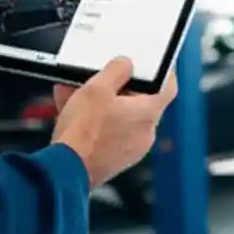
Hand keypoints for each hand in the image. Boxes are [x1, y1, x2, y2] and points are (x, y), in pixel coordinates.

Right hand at [50, 58, 177, 189]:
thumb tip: (125, 65)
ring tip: (76, 92)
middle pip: (139, 101)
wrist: (65, 169)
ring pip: (120, 116)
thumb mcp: (97, 87)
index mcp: (147, 114)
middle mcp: (144, 134)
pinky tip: (72, 109)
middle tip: (102, 75)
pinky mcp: (113, 159)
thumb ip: (117, 69)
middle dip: (117, 86)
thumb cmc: (83, 132)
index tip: (155, 63)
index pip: (167, 87)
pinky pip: (109, 131)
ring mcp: (130, 149)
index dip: (163, 71)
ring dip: (101, 102)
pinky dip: (95, 120)